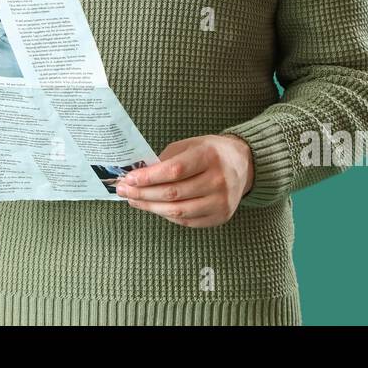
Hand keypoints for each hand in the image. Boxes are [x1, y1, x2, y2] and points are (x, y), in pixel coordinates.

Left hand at [116, 134, 253, 227]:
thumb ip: (165, 160)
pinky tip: (154, 208)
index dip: (148, 177)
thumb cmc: (210, 152)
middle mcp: (218, 180)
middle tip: (124, 191)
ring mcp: (221, 202)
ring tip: (134, 200)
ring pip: (178, 212)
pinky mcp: (221, 216)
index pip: (174, 171)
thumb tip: (138, 176)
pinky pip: (187, 221)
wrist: (243, 164)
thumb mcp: (189, 146)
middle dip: (143, 193)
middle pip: (173, 194)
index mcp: (209, 156)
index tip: (129, 179)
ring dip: (151, 207)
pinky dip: (167, 216)